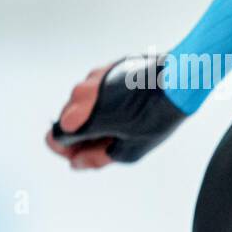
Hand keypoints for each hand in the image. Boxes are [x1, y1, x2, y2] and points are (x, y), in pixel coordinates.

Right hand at [46, 55, 186, 168]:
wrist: (176, 81)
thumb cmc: (155, 116)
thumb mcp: (129, 150)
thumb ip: (97, 159)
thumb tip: (77, 162)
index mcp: (80, 118)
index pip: (55, 139)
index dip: (67, 151)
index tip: (83, 153)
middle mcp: (79, 95)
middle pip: (67, 121)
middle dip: (83, 134)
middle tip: (111, 142)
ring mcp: (91, 79)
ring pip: (82, 104)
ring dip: (95, 117)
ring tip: (124, 125)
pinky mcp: (105, 69)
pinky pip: (96, 90)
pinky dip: (104, 101)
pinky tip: (128, 108)